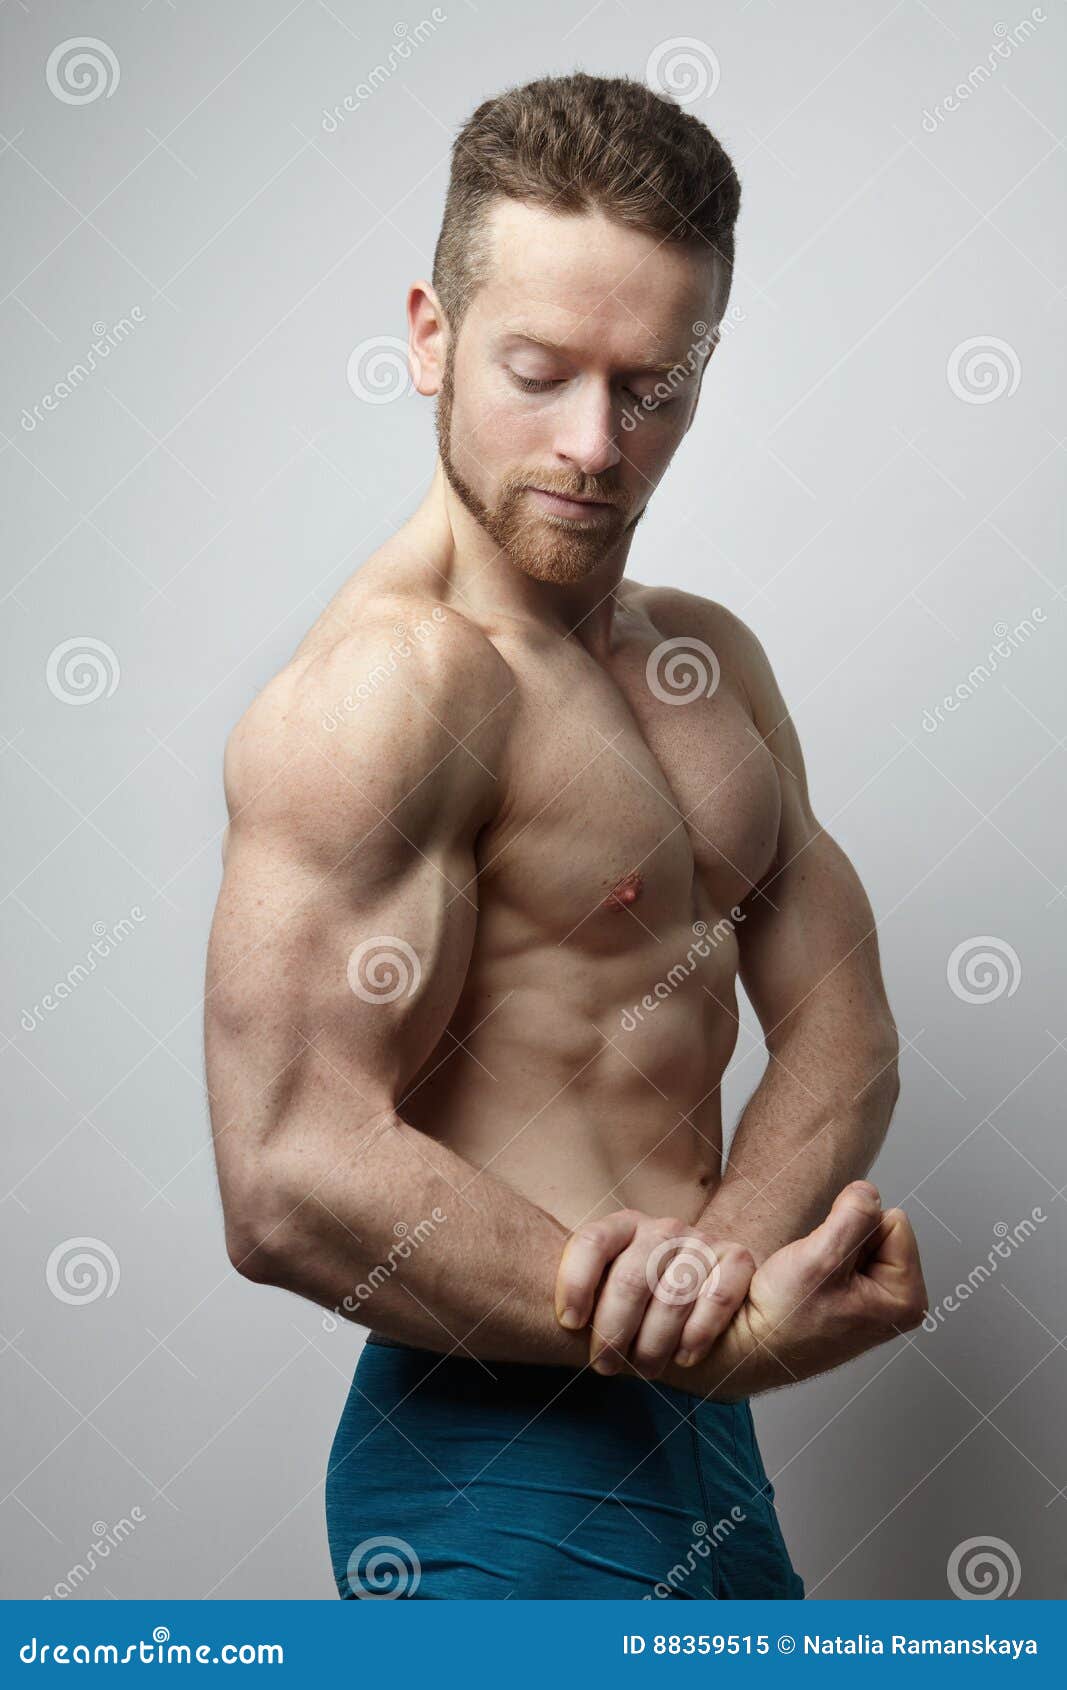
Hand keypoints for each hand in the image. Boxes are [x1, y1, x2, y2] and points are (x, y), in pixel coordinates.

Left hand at [554, 1209, 756, 1379]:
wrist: (711, 1277)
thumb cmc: (647, 1293)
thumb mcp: (612, 1283)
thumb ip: (588, 1293)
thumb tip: (535, 1323)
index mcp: (624, 1225)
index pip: (591, 1243)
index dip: (575, 1283)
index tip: (568, 1324)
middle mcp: (662, 1228)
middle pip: (630, 1278)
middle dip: (613, 1330)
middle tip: (603, 1366)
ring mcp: (701, 1241)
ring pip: (672, 1296)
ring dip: (653, 1343)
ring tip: (642, 1370)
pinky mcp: (737, 1258)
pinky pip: (716, 1298)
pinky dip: (697, 1334)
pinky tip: (683, 1357)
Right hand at [688, 1181, 928, 1397]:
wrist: (750, 1345)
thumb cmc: (784, 1316)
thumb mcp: (822, 1257)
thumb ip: (854, 1215)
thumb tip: (869, 1190)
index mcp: (906, 1299)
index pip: (895, 1221)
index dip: (855, 1227)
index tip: (829, 1259)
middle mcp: (899, 1302)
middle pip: (880, 1228)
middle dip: (844, 1237)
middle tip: (817, 1271)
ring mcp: (877, 1301)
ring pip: (860, 1238)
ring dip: (831, 1248)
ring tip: (812, 1279)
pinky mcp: (856, 1297)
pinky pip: (845, 1253)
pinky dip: (824, 1259)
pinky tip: (811, 1284)